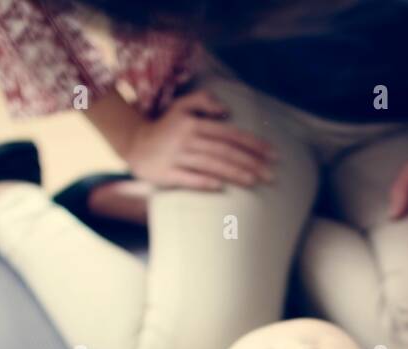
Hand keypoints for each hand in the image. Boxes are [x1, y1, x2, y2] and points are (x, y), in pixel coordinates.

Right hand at [123, 88, 275, 191]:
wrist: (134, 144)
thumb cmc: (164, 126)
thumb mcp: (181, 106)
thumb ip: (204, 101)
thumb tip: (227, 111)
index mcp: (195, 123)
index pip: (230, 134)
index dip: (253, 144)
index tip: (273, 154)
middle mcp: (188, 139)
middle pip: (225, 151)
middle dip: (251, 162)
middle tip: (271, 175)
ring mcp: (178, 157)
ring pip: (211, 165)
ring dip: (234, 173)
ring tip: (254, 181)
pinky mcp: (167, 174)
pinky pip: (188, 178)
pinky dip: (203, 182)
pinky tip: (219, 187)